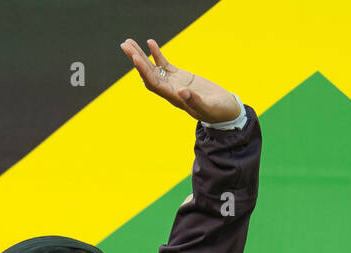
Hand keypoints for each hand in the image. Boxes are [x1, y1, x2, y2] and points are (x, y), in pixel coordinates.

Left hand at [120, 37, 240, 123]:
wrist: (225, 111)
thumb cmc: (218, 112)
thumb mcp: (208, 107)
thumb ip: (195, 100)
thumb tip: (182, 92)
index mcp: (174, 98)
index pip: (154, 83)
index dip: (144, 70)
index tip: (135, 57)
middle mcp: (169, 90)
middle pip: (148, 74)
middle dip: (136, 59)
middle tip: (125, 44)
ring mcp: (174, 83)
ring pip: (153, 68)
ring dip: (141, 55)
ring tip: (129, 42)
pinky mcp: (180, 77)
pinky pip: (164, 64)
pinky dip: (157, 54)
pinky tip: (150, 43)